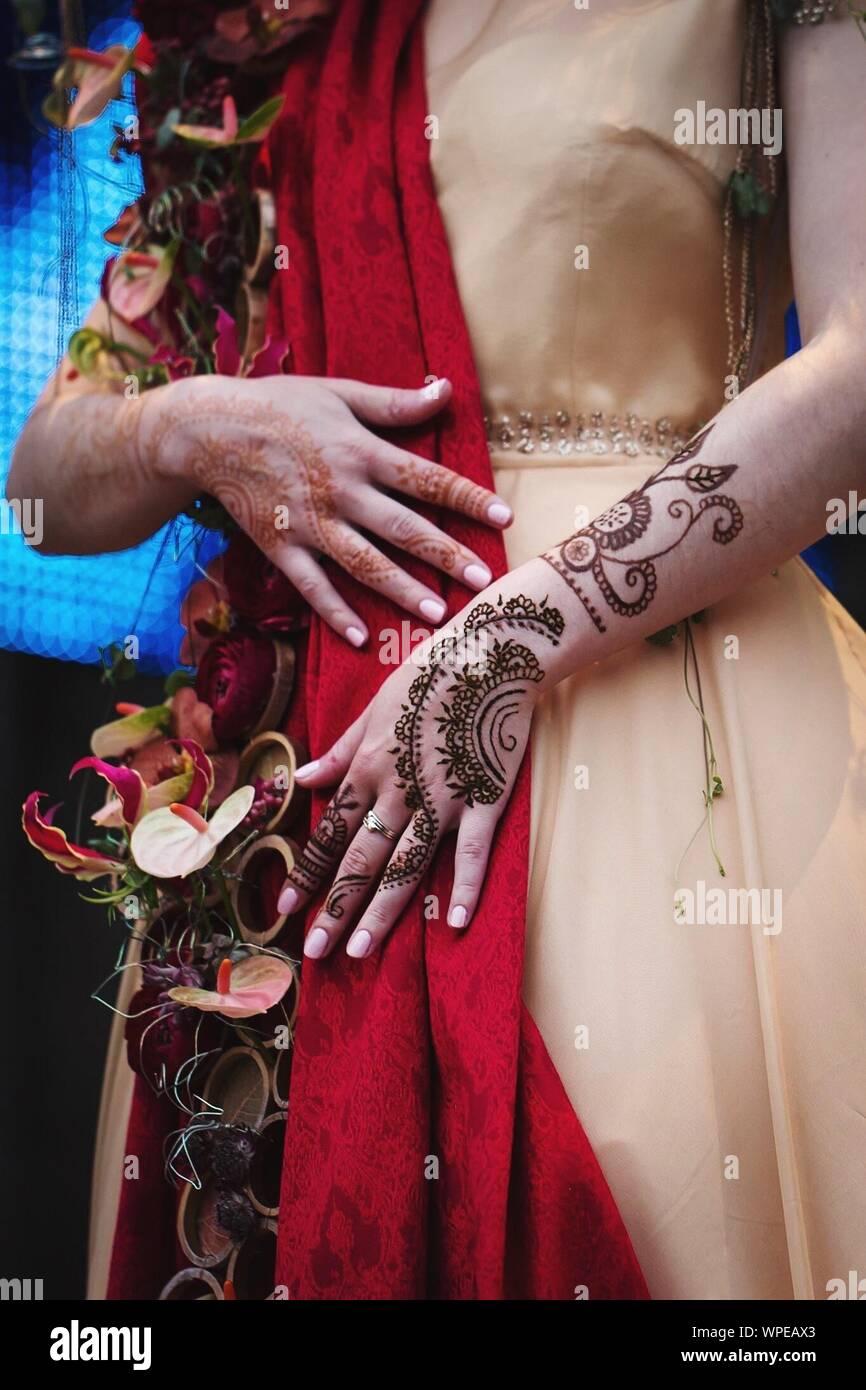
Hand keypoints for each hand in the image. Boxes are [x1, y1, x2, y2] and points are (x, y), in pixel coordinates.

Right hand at [149, 371, 511, 645]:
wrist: (207, 429)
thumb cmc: (279, 405)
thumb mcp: (339, 393)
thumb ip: (394, 403)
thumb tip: (447, 390)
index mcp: (360, 451)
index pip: (426, 478)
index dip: (467, 498)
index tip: (504, 518)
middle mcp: (341, 491)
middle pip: (403, 528)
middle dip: (446, 555)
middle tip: (484, 582)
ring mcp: (309, 523)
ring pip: (363, 563)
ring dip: (401, 590)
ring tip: (437, 614)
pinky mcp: (280, 546)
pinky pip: (311, 585)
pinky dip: (334, 612)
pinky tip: (360, 638)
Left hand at [276, 590, 565, 958]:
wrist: (491, 654)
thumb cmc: (430, 673)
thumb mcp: (373, 707)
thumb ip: (340, 750)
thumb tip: (302, 780)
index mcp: (368, 767)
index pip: (330, 832)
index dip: (307, 874)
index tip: (285, 911)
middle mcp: (398, 791)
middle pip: (361, 859)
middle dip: (335, 908)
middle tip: (316, 953)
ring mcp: (443, 799)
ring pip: (406, 865)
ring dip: (381, 911)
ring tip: (361, 951)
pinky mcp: (485, 800)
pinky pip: (473, 853)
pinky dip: (465, 887)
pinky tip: (457, 924)